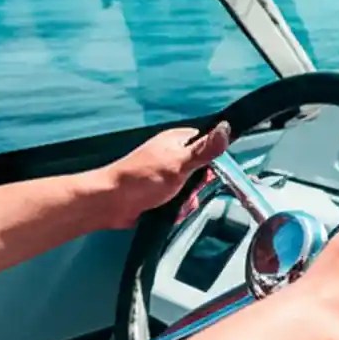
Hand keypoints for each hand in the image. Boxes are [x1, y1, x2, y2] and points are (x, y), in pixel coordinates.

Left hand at [103, 122, 230, 227]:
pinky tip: (166, 211)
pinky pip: (179, 203)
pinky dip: (176, 210)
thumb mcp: (180, 163)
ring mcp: (165, 175)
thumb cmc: (139, 179)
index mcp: (176, 141)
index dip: (213, 160)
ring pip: (192, 191)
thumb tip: (226, 129)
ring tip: (173, 202)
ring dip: (186, 201)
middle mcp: (171, 156)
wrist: (112, 203)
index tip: (208, 171)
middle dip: (197, 187)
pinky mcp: (159, 194)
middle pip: (202, 172)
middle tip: (186, 189)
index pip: (207, 145)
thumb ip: (205, 149)